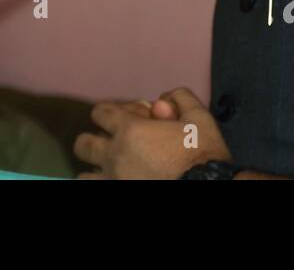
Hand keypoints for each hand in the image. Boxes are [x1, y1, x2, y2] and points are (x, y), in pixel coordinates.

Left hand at [73, 87, 231, 179]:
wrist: (210, 188)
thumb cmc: (203, 154)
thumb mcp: (199, 117)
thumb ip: (180, 98)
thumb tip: (163, 100)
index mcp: (130, 130)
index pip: (99, 112)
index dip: (113, 112)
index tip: (129, 119)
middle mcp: (115, 156)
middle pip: (83, 144)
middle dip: (95, 140)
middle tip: (115, 145)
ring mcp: (115, 180)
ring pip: (85, 175)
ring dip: (96, 169)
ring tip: (114, 170)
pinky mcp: (120, 195)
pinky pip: (100, 188)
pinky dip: (106, 183)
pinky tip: (123, 180)